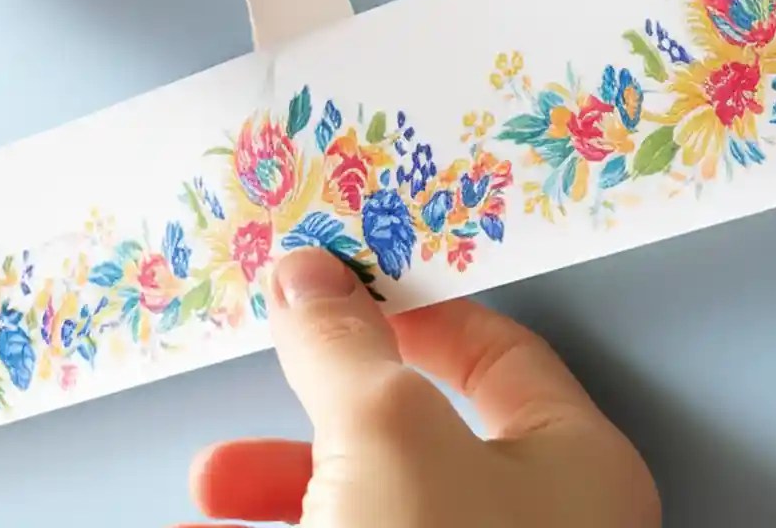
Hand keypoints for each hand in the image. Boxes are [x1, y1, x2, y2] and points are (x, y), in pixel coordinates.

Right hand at [184, 248, 659, 526]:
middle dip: (306, 424)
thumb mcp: (382, 435)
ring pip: (364, 512)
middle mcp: (533, 525)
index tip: (331, 298)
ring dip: (271, 498)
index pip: (496, 354)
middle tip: (255, 403)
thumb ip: (341, 346)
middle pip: (409, 438)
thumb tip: (308, 272)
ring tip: (205, 499)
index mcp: (569, 461)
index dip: (410, 313)